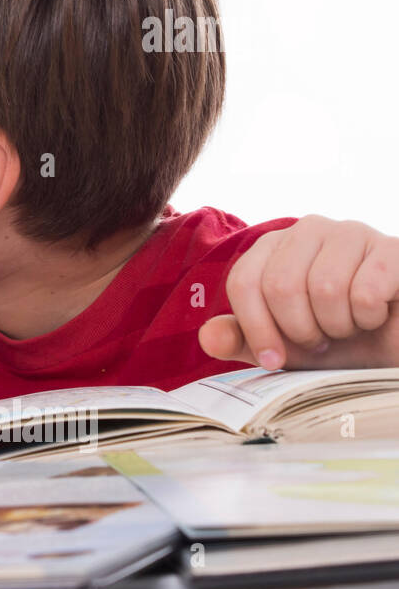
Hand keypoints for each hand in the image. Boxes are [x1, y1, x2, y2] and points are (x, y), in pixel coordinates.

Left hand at [199, 215, 398, 370]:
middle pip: (281, 285)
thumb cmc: (335, 340)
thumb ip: (241, 340)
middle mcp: (308, 230)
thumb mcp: (282, 346)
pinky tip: (377, 315)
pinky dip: (369, 318)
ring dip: (338, 325)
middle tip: (322, 338)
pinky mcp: (393, 248)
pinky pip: (367, 291)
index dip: (257, 329)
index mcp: (273, 247)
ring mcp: (352, 232)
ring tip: (348, 325)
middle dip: (302, 330)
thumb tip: (208, 337)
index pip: (244, 282)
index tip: (275, 359)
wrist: (391, 346)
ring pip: (325, 288)